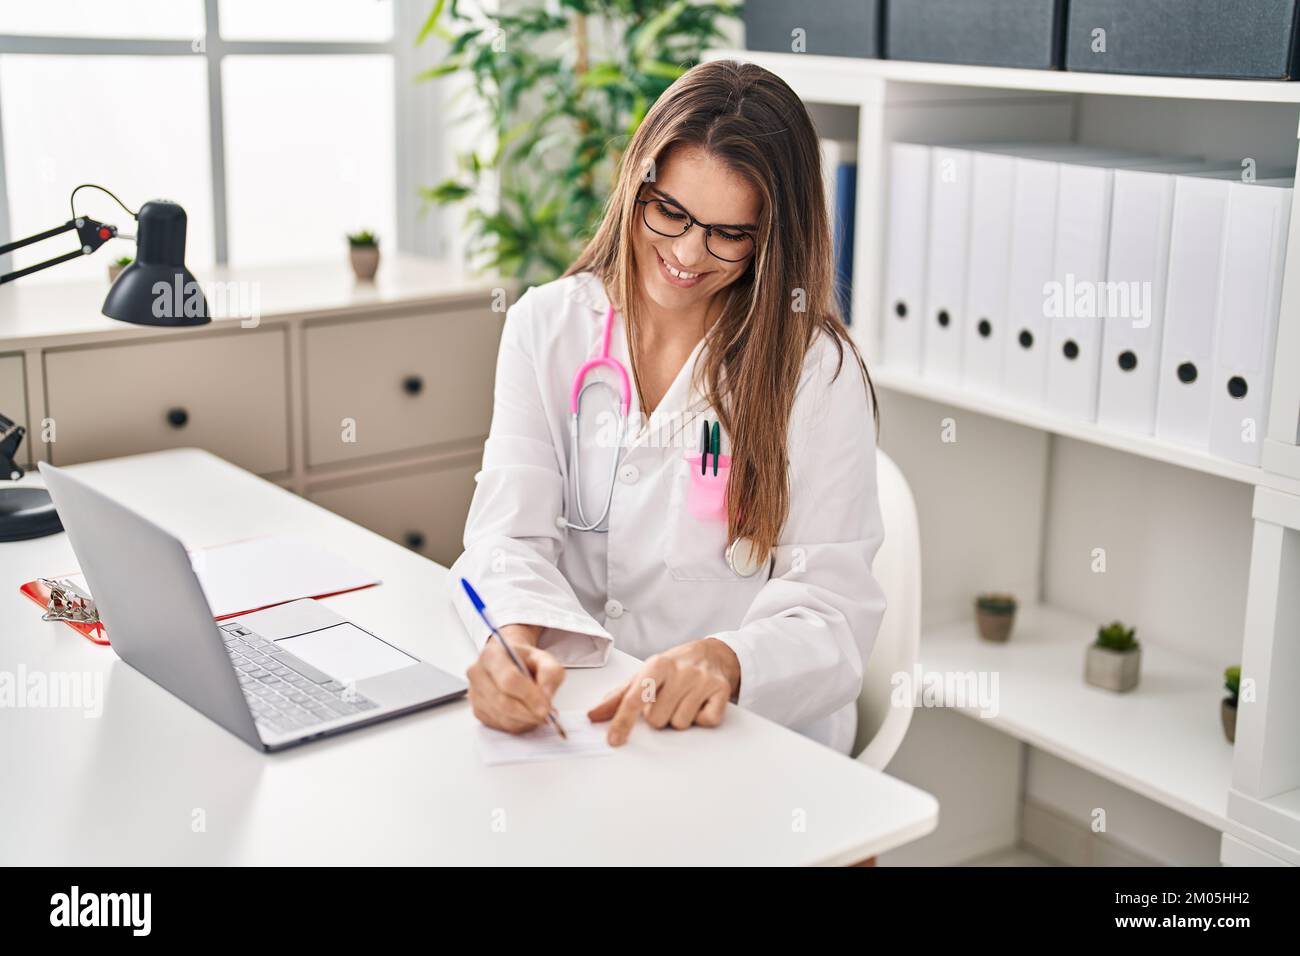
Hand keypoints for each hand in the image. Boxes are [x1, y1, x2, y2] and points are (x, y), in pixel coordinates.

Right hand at [466, 624, 563, 733]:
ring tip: (538, 713)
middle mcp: (477, 674)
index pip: (509, 680)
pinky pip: (499, 725)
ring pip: (502, 716)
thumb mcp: (543, 658)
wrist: (510, 661)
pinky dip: (518, 724)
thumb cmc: (524, 660)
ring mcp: (474, 694)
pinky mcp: (477, 710)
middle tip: (546, 714)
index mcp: (492, 655)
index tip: (546, 707)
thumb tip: (546, 695)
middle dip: (528, 712)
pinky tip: (526, 715)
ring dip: (525, 720)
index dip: (529, 696)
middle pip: (503, 701)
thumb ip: (550, 673)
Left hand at [587, 638, 739, 745]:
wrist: (712, 653)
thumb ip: (619, 696)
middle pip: (657, 719)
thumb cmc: (674, 666)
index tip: (614, 740)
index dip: (623, 721)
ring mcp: (703, 680)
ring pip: (680, 724)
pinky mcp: (722, 690)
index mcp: (657, 664)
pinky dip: (701, 718)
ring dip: (678, 717)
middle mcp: (681, 670)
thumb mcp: (645, 674)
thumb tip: (593, 715)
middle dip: (658, 716)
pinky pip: (706, 722)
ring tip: (683, 700)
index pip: (635, 697)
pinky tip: (700, 703)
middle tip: (666, 700)